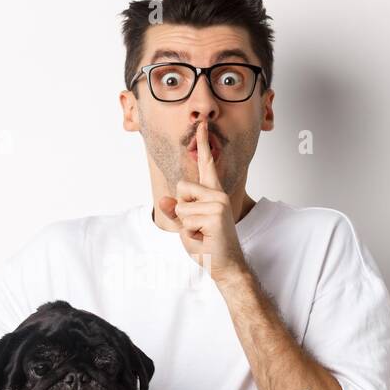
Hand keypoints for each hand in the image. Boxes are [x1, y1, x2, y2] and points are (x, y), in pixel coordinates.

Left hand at [157, 118, 248, 284]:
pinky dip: (189, 233)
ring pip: (180, 206)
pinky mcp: (215, 214)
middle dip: (181, 211)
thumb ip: (175, 212)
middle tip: (197, 227)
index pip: (207, 165)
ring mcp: (218, 203)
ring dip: (185, 225)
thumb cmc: (208, 246)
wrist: (224, 266)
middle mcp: (217, 194)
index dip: (203, 144)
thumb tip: (164, 201)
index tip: (202, 124)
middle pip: (181, 189)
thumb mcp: (186, 227)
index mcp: (213, 194)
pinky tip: (204, 238)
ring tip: (201, 234)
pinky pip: (185, 218)